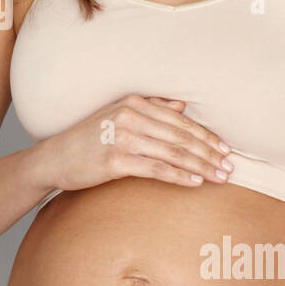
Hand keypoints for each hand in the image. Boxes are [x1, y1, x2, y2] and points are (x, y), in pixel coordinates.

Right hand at [39, 93, 234, 193]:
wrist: (54, 158)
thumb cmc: (87, 139)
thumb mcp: (116, 115)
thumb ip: (150, 107)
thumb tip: (182, 105)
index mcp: (133, 102)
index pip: (180, 120)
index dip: (206, 136)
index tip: (225, 149)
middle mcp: (130, 116)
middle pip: (181, 136)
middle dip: (209, 153)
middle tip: (230, 167)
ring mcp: (122, 138)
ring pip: (174, 153)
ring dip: (202, 166)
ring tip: (220, 177)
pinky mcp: (116, 160)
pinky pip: (157, 169)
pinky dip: (180, 176)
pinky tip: (196, 183)